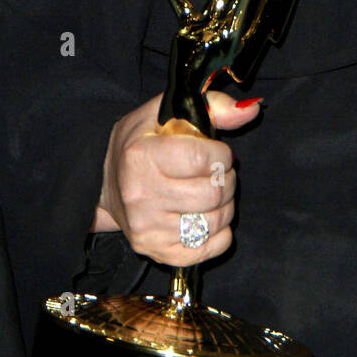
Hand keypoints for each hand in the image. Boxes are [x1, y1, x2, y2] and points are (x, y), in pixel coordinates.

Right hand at [91, 90, 261, 265]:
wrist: (104, 183)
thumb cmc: (140, 143)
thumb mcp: (166, 111)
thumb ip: (212, 105)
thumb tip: (252, 111)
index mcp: (142, 156)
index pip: (203, 159)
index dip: (221, 154)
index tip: (216, 152)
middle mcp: (141, 196)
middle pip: (213, 193)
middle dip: (225, 179)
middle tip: (217, 172)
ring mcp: (148, 228)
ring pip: (216, 221)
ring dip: (225, 204)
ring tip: (211, 191)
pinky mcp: (157, 251)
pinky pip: (210, 247)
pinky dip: (219, 232)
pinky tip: (206, 215)